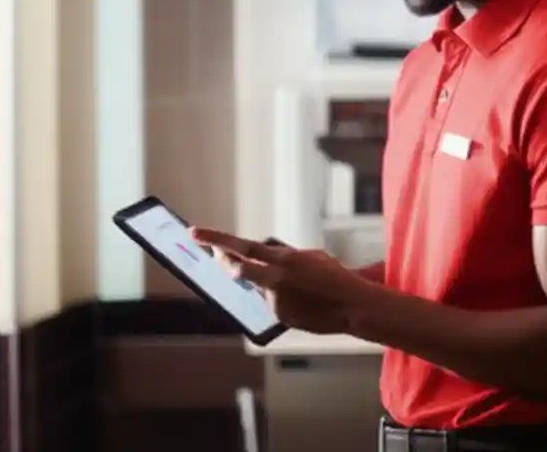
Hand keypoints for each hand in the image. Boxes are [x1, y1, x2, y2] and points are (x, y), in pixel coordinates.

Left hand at [192, 228, 373, 334]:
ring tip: (299, 288)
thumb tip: (264, 260)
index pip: (242, 246)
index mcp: (284, 259)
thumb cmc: (335, 278)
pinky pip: (271, 304)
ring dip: (268, 284)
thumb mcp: (311, 257)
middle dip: (223, 261)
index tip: (194, 232)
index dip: (216, 238)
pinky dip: (282, 301)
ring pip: (258, 287)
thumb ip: (284, 258)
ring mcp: (274, 298)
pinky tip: (304, 303)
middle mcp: (274, 278)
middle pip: (236, 268)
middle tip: (213, 255)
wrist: (352, 305)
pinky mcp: (278, 314)